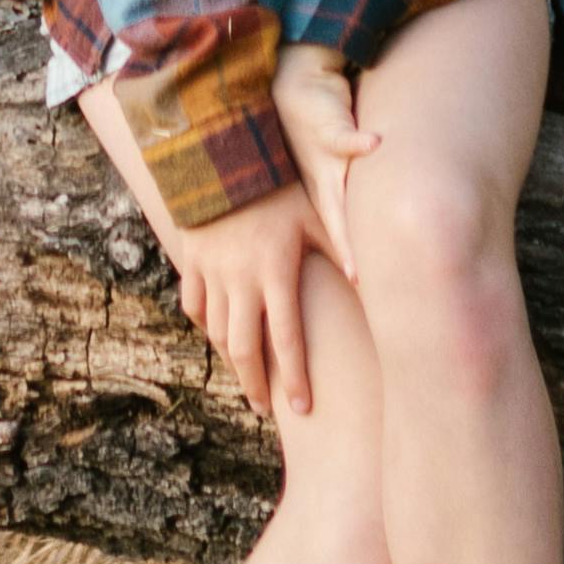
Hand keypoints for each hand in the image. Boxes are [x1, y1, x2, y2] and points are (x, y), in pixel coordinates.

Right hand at [177, 177, 326, 422]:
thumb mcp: (313, 214)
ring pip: (218, 333)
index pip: (288, 340)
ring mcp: (212, 273)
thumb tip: (371, 280)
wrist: (221, 154)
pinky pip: (194, 306)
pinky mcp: (192, 262)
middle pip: (245, 350)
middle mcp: (241, 280)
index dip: (295, 379)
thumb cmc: (278, 186)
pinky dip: (205, 326)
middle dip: (256, 386)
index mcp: (275, 273)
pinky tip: (218, 336)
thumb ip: (341, 247)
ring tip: (247, 380)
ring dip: (232, 362)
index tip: (302, 408)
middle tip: (266, 408)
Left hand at [276, 46, 371, 276]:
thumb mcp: (336, 159)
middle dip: (345, 246)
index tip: (357, 284)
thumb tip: (373, 209)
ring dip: (346, 206)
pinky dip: (359, 141)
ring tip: (360, 223)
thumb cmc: (321, 127)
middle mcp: (324, 178)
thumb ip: (353, 184)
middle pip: (336, 219)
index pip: (336, 229)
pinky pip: (345, 137)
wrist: (299, 83)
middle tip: (356, 275)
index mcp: (324, 189)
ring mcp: (324, 155)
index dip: (346, 255)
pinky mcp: (331, 127)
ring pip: (337, 189)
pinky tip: (375, 143)